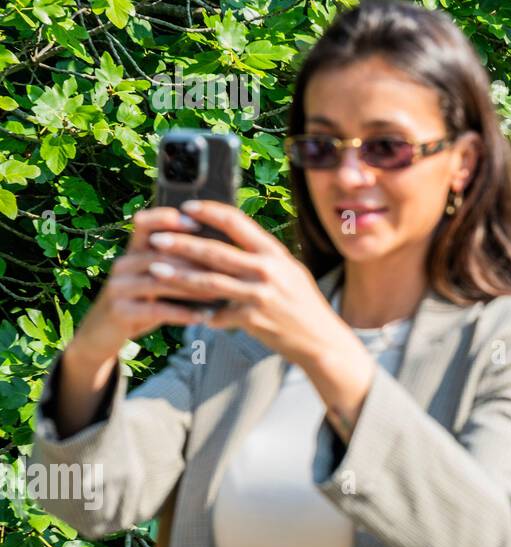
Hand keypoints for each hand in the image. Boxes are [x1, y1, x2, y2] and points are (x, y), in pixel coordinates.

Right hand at [71, 206, 214, 360]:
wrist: (102, 333)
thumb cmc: (141, 301)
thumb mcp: (154, 277)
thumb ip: (175, 262)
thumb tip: (220, 248)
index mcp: (132, 251)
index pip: (146, 223)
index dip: (169, 219)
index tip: (198, 223)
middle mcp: (123, 264)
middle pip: (161, 254)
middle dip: (196, 261)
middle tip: (228, 267)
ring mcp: (118, 287)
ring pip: (160, 280)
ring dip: (194, 287)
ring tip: (222, 293)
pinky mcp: (119, 311)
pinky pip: (156, 309)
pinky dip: (183, 313)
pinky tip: (204, 316)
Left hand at [143, 199, 350, 368]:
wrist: (320, 338)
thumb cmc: (303, 303)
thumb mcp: (289, 271)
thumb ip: (262, 257)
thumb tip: (231, 239)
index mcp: (275, 253)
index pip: (237, 222)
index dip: (209, 212)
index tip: (187, 207)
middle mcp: (267, 270)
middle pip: (215, 252)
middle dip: (181, 244)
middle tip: (156, 238)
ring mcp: (258, 295)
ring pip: (208, 282)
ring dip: (177, 275)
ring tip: (154, 269)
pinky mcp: (251, 319)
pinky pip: (216, 314)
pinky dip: (198, 312)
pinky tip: (179, 309)